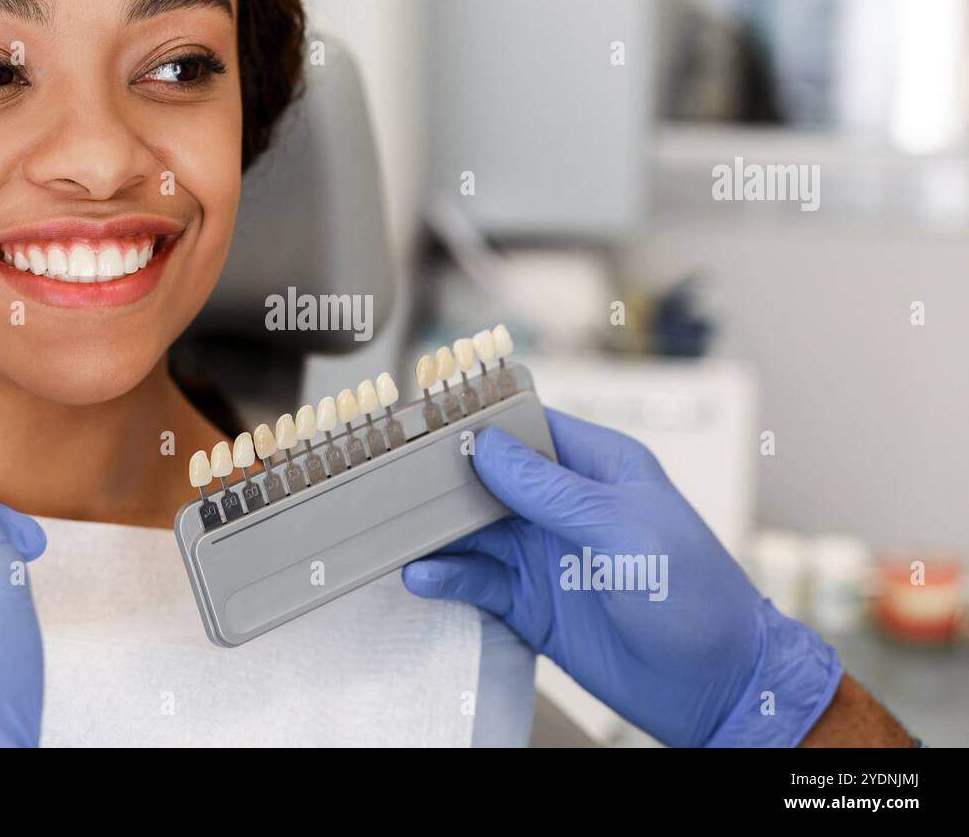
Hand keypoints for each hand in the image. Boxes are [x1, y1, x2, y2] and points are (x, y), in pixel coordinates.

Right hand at [402, 410, 841, 746]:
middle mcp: (566, 505)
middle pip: (488, 478)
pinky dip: (449, 579)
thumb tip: (487, 447)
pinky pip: (479, 582)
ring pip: (474, 531)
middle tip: (391, 480)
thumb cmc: (694, 595)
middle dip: (444, 479)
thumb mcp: (624, 530)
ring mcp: (546, 554)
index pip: (528, 426)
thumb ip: (552, 491)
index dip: (478, 421)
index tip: (426, 420)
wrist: (718, 688)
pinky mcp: (532, 603)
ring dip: (437, 532)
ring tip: (396, 533)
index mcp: (599, 467)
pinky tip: (423, 577)